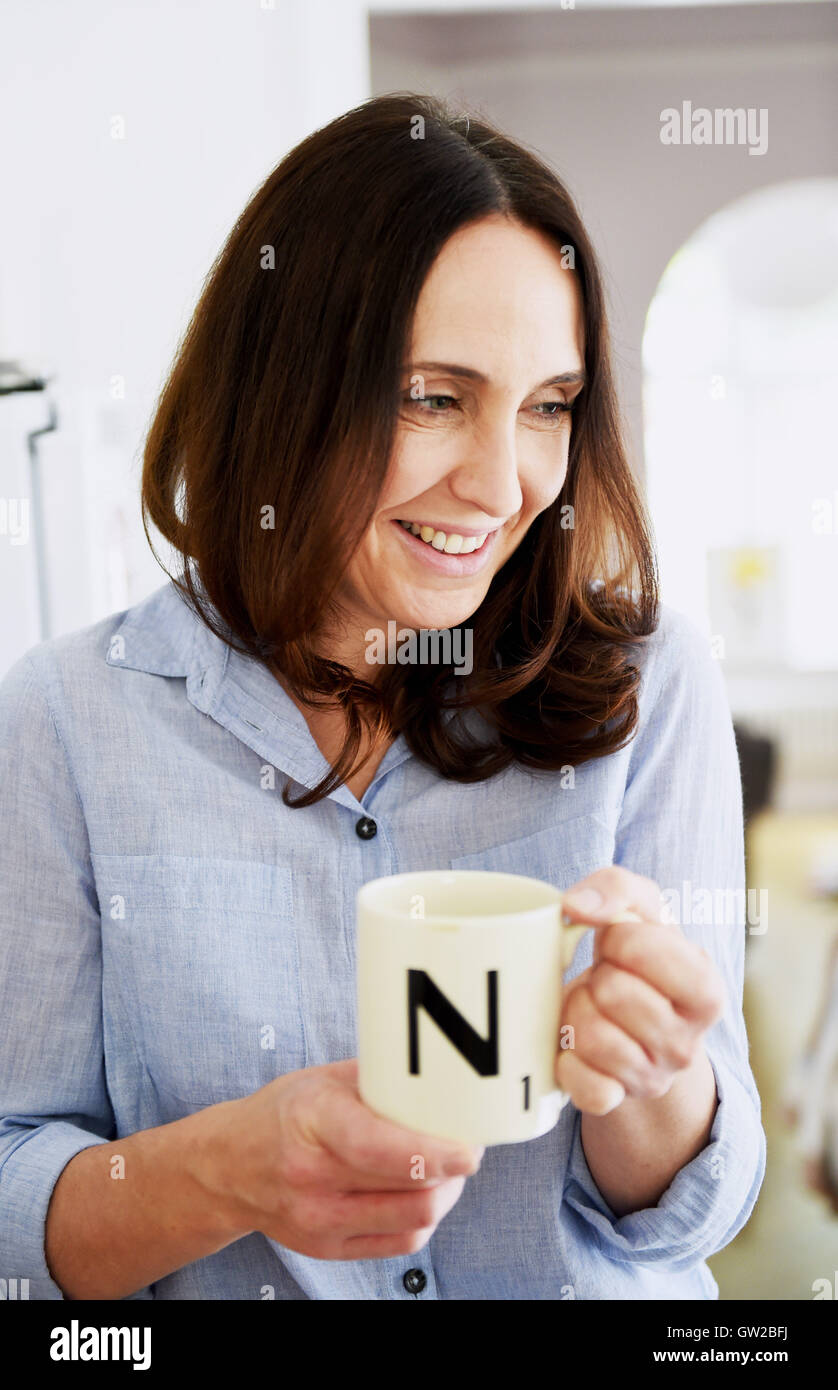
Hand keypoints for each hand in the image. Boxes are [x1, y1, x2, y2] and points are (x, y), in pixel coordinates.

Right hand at [197, 1058, 482, 1259]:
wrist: (230, 1167)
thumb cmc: (284, 1114)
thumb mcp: (325, 1080)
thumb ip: (381, 1081)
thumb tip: (442, 1083)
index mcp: (313, 1123)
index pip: (380, 1148)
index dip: (434, 1153)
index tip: (469, 1148)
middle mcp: (312, 1179)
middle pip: (410, 1192)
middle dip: (453, 1172)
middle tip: (466, 1147)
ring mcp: (320, 1221)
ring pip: (414, 1221)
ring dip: (445, 1195)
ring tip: (447, 1170)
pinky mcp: (329, 1249)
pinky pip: (401, 1243)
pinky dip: (424, 1217)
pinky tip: (423, 1192)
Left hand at [556, 866, 725, 1115]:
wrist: (632, 1023)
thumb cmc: (638, 957)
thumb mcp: (641, 909)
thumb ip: (616, 888)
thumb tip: (576, 906)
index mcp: (706, 991)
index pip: (643, 949)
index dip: (618, 938)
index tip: (621, 945)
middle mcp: (687, 1043)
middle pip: (612, 991)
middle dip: (597, 976)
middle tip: (606, 980)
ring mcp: (652, 1079)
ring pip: (590, 1036)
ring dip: (576, 1011)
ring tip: (592, 1007)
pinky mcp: (615, 1101)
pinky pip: (580, 1085)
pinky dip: (566, 1059)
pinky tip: (576, 1046)